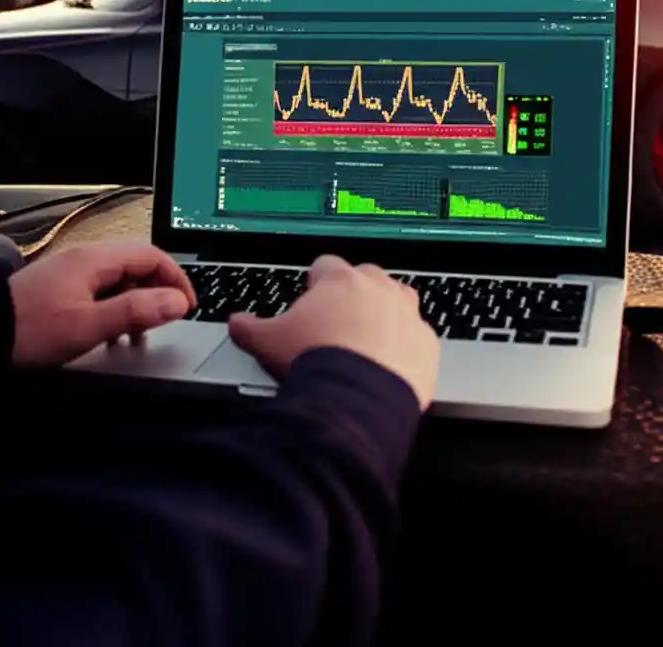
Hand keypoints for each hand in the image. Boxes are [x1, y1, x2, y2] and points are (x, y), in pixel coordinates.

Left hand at [8, 242, 195, 366]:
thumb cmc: (31, 330)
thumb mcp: (89, 325)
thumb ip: (136, 312)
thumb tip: (177, 302)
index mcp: (95, 259)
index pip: (153, 256)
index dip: (177, 279)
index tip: (187, 307)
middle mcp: (85, 257)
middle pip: (138, 265)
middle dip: (159, 292)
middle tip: (166, 322)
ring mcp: (72, 270)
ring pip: (121, 278)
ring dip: (138, 302)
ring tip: (138, 334)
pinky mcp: (61, 285)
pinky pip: (102, 288)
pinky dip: (116, 307)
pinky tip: (110, 334)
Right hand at [228, 255, 439, 409]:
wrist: (355, 399)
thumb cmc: (314, 362)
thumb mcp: (268, 342)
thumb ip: (250, 327)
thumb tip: (236, 324)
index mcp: (340, 280)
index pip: (326, 264)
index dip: (316, 281)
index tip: (311, 296)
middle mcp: (378, 290)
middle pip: (367, 277)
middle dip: (354, 293)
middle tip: (339, 319)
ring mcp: (407, 315)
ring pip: (399, 298)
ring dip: (386, 311)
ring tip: (369, 336)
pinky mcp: (426, 343)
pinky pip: (418, 335)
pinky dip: (407, 345)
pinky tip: (391, 362)